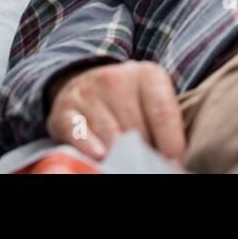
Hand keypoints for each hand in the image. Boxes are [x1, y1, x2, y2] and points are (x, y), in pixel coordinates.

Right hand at [45, 61, 184, 162]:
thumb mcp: (151, 100)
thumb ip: (164, 122)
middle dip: (143, 151)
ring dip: (119, 155)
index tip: (172, 160)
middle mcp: (116, 79)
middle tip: (146, 162)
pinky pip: (78, 134)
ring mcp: (88, 94)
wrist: (85, 82)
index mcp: (147, 75)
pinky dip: (89, 148)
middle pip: (136, 129)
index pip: (163, 113)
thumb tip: (173, 158)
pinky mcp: (64, 111)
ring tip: (126, 163)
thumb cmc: (129, 100)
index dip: (170, 143)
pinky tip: (99, 156)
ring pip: (110, 136)